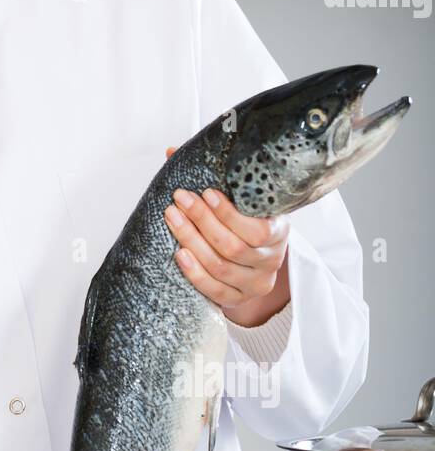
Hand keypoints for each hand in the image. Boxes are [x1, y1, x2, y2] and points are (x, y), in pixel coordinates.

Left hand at [162, 146, 290, 324]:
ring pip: (221, 267)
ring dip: (192, 240)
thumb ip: (212, 176)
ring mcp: (256, 283)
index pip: (256, 228)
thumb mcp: (237, 198)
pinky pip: (214, 291)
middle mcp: (271, 260)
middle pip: (233, 247)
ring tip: (172, 218)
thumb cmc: (241, 219)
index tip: (206, 192)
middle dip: (202, 220)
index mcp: (278, 231)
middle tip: (179, 199)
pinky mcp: (238, 299)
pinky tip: (179, 252)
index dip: (228, 213)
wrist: (250, 259)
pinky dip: (194, 272)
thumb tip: (172, 151)